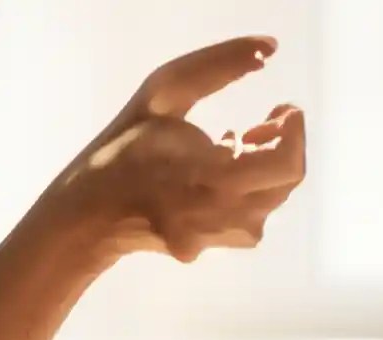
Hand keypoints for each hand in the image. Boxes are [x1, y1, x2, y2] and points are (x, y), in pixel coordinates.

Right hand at [21, 35, 306, 269]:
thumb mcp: (161, 93)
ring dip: (260, 167)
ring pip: (269, 200)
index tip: (282, 108)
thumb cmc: (121, 152)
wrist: (88, 215)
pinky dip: (244, 191)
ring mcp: (216, 238)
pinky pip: (248, 218)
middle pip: (285, 182)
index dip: (295, 132)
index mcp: (212, 180)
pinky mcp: (209, 248)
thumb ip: (216, 66)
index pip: (287, 164)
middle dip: (281, 145)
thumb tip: (269, 48)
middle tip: (257, 126)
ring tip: (231, 147)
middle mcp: (221, 217)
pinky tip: (215, 175)